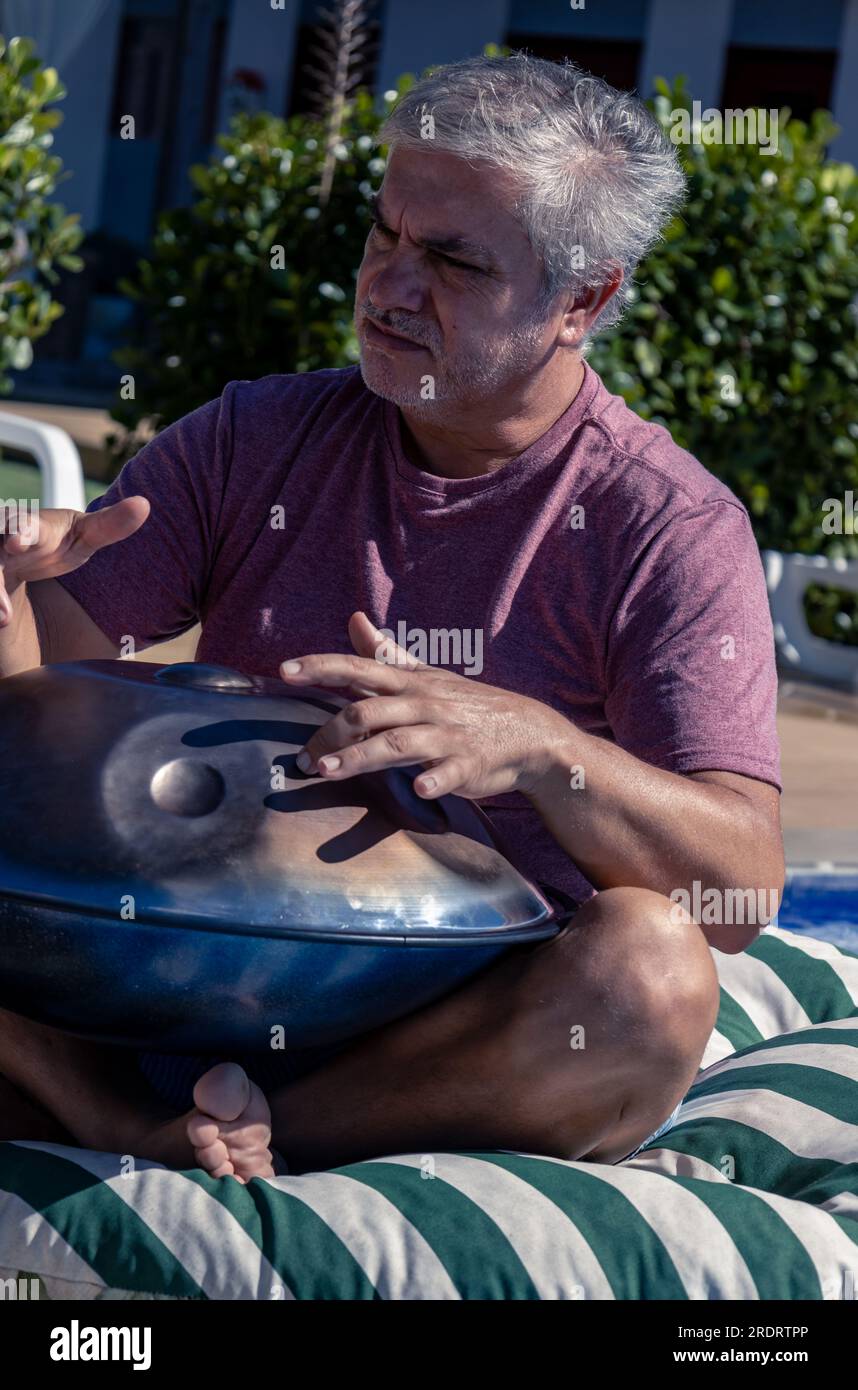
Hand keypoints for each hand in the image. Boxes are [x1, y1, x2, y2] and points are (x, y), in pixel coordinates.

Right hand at [0, 496, 149, 625]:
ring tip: (5, 620)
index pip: (21, 524)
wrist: (20, 555)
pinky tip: (3, 623)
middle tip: (5, 609)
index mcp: (26, 526)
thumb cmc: (54, 543)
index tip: (19, 541)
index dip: (19, 530)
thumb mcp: (83, 536)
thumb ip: (110, 525)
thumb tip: (144, 505)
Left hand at [279, 611, 572, 799]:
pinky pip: (449, 772)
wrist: (530, 734)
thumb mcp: (426, 675)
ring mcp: (446, 735)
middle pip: (368, 712)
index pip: (358, 668)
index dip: (320, 667)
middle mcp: (424, 704)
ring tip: (328, 772)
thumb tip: (354, 619)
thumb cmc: (469, 705)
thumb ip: (385, 653)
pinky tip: (418, 788)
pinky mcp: (468, 765)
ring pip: (397, 742)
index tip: (284, 670)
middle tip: (302, 760)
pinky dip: (434, 779)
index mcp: (410, 683)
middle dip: (330, 734)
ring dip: (361, 757)